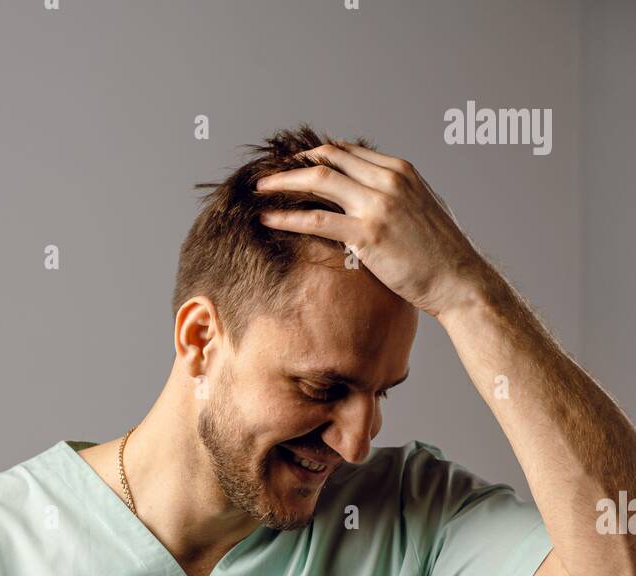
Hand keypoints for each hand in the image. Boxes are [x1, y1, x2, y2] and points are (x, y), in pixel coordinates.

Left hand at [255, 143, 486, 318]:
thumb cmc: (442, 255)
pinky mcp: (367, 234)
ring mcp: (377, 205)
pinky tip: (268, 219)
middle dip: (295, 162)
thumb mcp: (422, 212)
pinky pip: (316, 219)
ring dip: (284, 182)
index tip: (296, 165)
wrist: (459, 280)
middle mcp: (388, 180)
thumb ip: (398, 198)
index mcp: (401, 170)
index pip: (350, 151)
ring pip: (318, 180)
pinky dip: (288, 217)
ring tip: (259, 189)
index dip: (318, 155)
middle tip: (271, 174)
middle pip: (329, 158)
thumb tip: (376, 200)